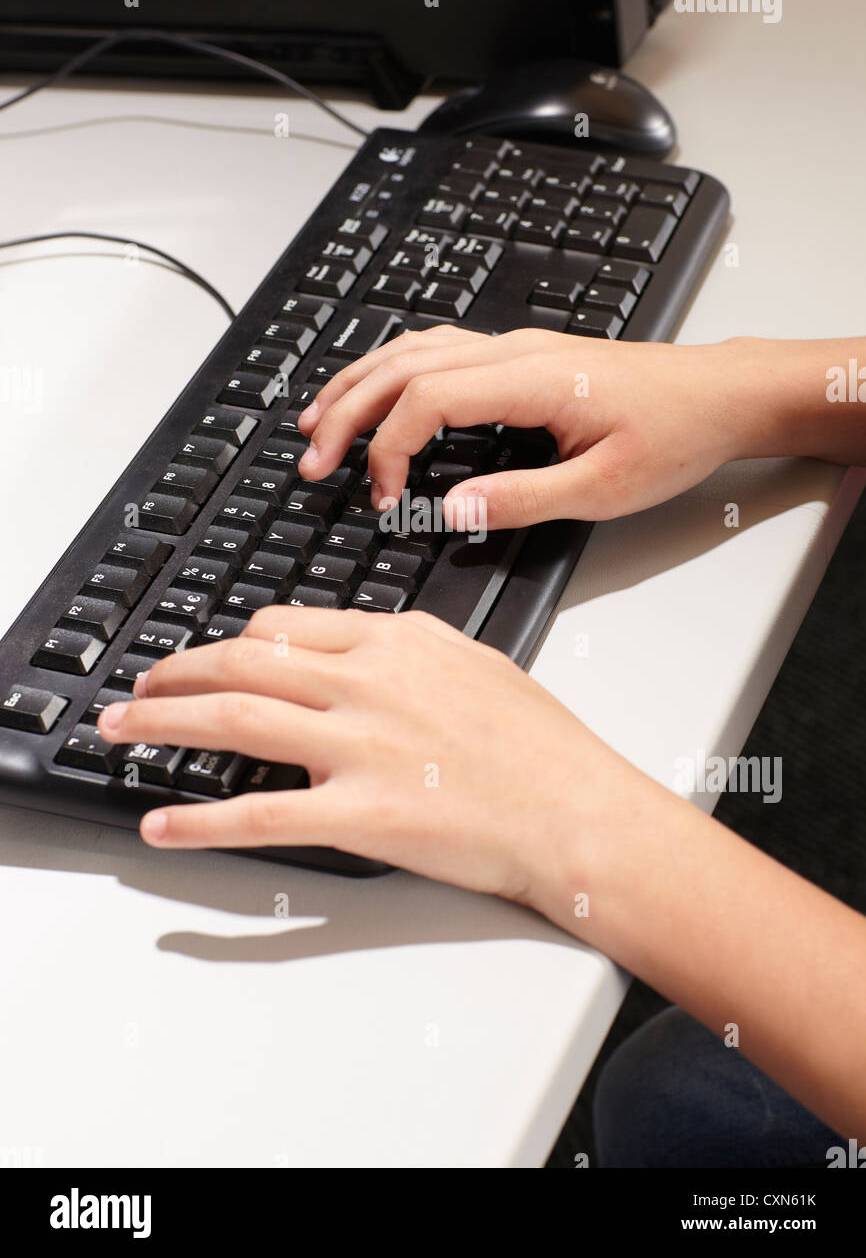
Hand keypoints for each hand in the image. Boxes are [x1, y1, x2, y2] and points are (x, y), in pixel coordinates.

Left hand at [96, 606, 648, 919]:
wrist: (579, 810)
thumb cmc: (541, 746)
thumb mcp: (476, 663)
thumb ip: (407, 652)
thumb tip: (358, 652)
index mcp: (396, 642)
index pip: (285, 627)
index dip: (231, 644)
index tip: (209, 660)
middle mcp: (368, 681)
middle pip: (244, 661)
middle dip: (175, 673)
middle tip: (138, 689)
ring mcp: (360, 745)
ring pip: (236, 716)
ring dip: (164, 721)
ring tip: (121, 729)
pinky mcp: (360, 813)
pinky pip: (260, 814)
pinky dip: (200, 821)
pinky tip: (162, 825)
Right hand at [295, 326, 748, 527]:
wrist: (718, 395)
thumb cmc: (673, 434)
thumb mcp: (605, 488)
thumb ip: (522, 500)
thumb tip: (450, 511)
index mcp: (530, 379)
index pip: (425, 399)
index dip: (387, 447)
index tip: (379, 496)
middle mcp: (512, 352)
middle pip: (401, 365)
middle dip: (346, 411)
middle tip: (309, 459)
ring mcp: (513, 347)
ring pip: (411, 349)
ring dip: (357, 384)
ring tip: (315, 422)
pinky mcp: (518, 356)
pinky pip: (434, 349)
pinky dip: (390, 371)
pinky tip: (373, 390)